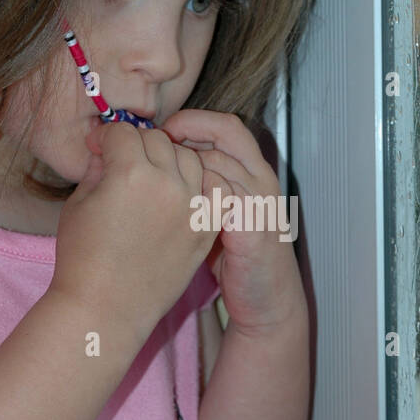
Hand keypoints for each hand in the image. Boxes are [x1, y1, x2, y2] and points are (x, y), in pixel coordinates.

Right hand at [48, 119, 220, 334]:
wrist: (106, 308)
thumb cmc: (82, 259)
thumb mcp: (78, 205)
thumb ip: (96, 169)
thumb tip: (105, 151)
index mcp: (130, 174)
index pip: (123, 133)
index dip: (105, 137)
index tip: (98, 148)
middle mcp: (167, 185)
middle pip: (158, 141)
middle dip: (137, 145)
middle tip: (124, 161)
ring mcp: (192, 207)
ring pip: (189, 159)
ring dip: (170, 160)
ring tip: (153, 176)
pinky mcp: (205, 228)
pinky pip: (214, 190)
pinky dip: (200, 184)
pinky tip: (180, 192)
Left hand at [161, 110, 305, 336]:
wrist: (267, 297)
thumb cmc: (236, 255)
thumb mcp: (218, 208)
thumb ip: (198, 183)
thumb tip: (155, 162)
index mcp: (253, 170)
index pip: (225, 125)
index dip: (190, 121)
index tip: (159, 132)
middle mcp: (261, 179)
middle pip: (226, 133)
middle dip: (185, 133)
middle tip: (152, 146)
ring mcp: (259, 202)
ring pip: (220, 162)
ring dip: (183, 165)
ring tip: (156, 176)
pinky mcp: (252, 228)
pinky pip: (222, 196)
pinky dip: (194, 196)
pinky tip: (172, 207)